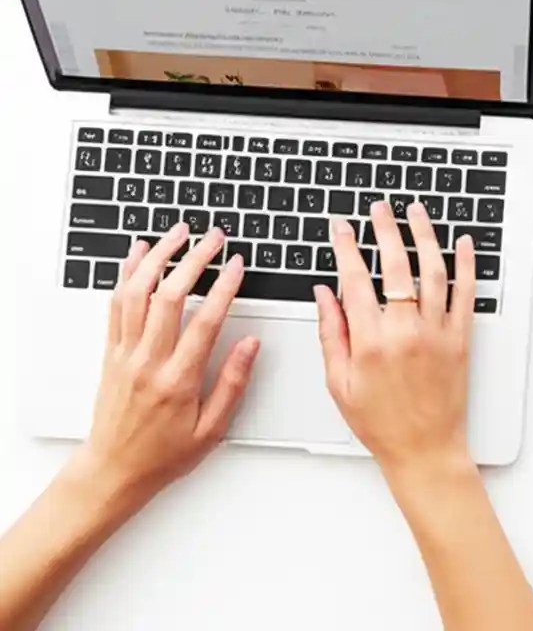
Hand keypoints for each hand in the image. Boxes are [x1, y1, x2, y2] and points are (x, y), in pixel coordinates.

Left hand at [79, 223, 258, 508]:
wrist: (114, 469)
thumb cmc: (164, 454)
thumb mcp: (212, 428)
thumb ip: (233, 382)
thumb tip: (250, 344)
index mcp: (179, 380)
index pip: (205, 321)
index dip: (223, 287)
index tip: (236, 265)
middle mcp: (148, 361)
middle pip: (170, 296)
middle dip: (194, 259)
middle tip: (213, 238)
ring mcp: (125, 353)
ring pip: (137, 292)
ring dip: (158, 257)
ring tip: (178, 234)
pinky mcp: (111, 352)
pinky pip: (116, 304)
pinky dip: (127, 274)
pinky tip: (138, 255)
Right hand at [314, 201, 476, 478]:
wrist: (424, 449)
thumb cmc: (380, 423)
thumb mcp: (339, 383)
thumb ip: (330, 334)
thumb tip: (323, 294)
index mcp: (370, 341)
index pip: (355, 279)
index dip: (346, 248)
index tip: (341, 228)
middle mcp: (405, 331)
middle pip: (396, 266)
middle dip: (385, 230)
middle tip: (380, 209)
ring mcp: (437, 333)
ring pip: (433, 271)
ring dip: (424, 237)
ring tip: (416, 213)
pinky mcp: (461, 340)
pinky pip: (466, 294)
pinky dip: (466, 266)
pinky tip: (464, 244)